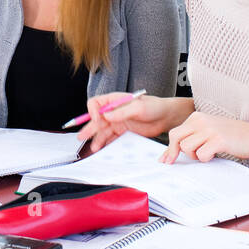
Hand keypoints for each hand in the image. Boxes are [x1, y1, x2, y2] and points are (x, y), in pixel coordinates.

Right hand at [76, 94, 191, 152]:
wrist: (166, 117)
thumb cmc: (154, 106)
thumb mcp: (139, 107)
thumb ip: (122, 112)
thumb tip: (107, 116)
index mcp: (115, 100)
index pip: (96, 103)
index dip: (93, 111)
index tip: (97, 120)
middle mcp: (114, 111)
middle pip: (97, 119)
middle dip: (89, 128)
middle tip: (82, 137)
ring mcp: (118, 122)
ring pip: (103, 130)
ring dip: (97, 138)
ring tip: (94, 147)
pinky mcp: (123, 131)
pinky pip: (111, 138)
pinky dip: (106, 143)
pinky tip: (102, 149)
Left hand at [161, 112, 248, 163]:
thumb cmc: (232, 136)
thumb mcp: (208, 131)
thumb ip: (192, 137)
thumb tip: (170, 154)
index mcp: (197, 117)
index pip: (175, 133)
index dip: (169, 148)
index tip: (166, 160)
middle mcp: (202, 120)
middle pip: (176, 138)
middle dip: (174, 152)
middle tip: (175, 162)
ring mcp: (210, 129)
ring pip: (187, 147)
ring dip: (194, 156)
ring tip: (206, 153)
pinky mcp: (218, 140)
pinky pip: (201, 154)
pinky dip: (206, 158)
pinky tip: (214, 155)